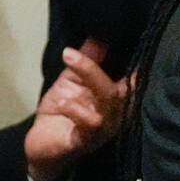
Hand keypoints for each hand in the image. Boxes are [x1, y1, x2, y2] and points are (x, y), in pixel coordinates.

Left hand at [24, 38, 128, 180]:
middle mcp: (117, 114)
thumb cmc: (63, 112)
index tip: (120, 35)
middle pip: (121, 90)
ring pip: (107, 105)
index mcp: (118, 97)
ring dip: (90, 81)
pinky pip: (88, 126)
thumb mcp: (73, 80)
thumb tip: (100, 34)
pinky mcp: (86, 142)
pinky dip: (76, 111)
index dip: (137, 61)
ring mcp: (104, 130)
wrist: (43, 146)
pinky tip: (64, 101)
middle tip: (70, 53)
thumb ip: (89, 59)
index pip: (136, 78)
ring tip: (68, 68)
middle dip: (95, 69)